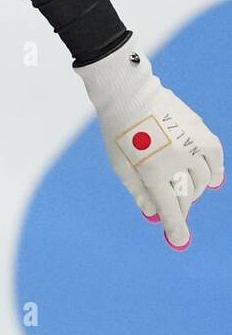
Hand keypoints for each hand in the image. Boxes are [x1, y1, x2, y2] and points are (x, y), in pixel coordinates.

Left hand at [75, 35, 224, 249]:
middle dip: (182, 202)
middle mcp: (177, 160)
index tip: (179, 239)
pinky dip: (215, 169)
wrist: (128, 94)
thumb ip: (137, 189)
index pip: (169, 207)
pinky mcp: (200, 130)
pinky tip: (213, 178)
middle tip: (177, 206)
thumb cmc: (119, 131)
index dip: (175, 226)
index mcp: (153, 171)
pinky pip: (215, 156)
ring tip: (189, 188)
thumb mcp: (120, 164)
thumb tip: (151, 211)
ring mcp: (191, 144)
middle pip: (188, 193)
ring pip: (205, 177)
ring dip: (197, 187)